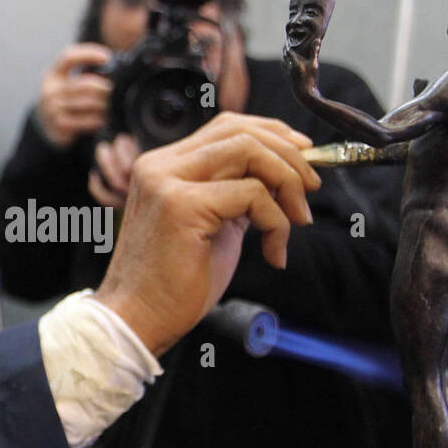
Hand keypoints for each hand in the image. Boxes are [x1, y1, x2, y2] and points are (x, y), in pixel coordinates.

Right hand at [36, 43, 113, 147]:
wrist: (46, 124)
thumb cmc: (66, 98)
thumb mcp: (67, 82)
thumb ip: (84, 73)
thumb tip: (114, 65)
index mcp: (53, 73)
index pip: (69, 56)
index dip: (89, 54)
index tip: (107, 57)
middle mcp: (50, 89)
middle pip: (85, 84)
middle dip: (105, 87)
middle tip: (117, 89)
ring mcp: (52, 108)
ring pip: (87, 102)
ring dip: (104, 104)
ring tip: (114, 104)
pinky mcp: (59, 125)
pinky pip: (85, 120)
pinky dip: (98, 119)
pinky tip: (104, 118)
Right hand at [93, 112, 318, 356]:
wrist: (137, 321)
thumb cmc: (173, 283)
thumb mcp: (210, 225)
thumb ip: (234, 194)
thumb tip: (283, 176)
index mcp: (163, 166)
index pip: (227, 127)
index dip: (272, 135)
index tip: (304, 158)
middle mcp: (160, 165)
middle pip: (240, 131)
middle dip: (289, 155)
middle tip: (311, 188)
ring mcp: (168, 182)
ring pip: (249, 151)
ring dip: (288, 181)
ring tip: (298, 219)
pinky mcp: (182, 207)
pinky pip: (252, 194)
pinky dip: (277, 222)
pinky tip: (274, 252)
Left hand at [282, 39, 320, 96]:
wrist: (304, 95)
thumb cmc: (310, 79)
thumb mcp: (314, 64)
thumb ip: (314, 51)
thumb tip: (317, 39)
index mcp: (294, 62)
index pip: (288, 51)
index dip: (288, 45)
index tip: (288, 40)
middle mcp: (289, 68)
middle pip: (284, 57)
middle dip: (285, 51)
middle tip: (286, 45)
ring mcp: (288, 74)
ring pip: (284, 64)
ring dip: (285, 58)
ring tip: (286, 54)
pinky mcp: (289, 80)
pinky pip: (286, 70)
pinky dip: (286, 65)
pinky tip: (289, 67)